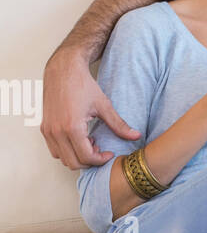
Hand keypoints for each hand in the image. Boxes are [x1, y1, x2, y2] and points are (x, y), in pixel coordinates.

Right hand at [41, 49, 141, 169]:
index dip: (100, 160)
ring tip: (90, 142)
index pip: (86, 157)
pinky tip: (79, 138)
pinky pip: (54, 149)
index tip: (108, 153)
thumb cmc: (82, 84)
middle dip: (89, 161)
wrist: (63, 69)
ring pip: (62, 158)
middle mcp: (57, 131)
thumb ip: (119, 124)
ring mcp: (48, 130)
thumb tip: (136, 135)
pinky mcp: (44, 127)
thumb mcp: (103, 105)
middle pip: (73, 162)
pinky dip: (67, 150)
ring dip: (77, 156)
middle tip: (100, 149)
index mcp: (72, 127)